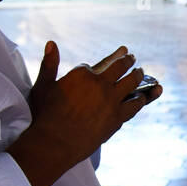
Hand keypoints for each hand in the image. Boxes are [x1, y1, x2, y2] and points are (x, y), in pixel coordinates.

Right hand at [9, 41, 159, 185]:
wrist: (55, 142)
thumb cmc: (45, 115)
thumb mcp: (43, 86)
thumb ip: (49, 64)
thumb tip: (52, 43)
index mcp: (84, 74)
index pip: (104, 62)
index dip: (114, 56)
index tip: (123, 50)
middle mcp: (100, 84)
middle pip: (120, 68)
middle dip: (128, 61)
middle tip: (132, 59)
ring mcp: (112, 100)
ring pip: (132, 83)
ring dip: (138, 76)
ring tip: (141, 73)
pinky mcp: (118, 118)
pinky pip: (135, 104)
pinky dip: (141, 98)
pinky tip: (143, 97)